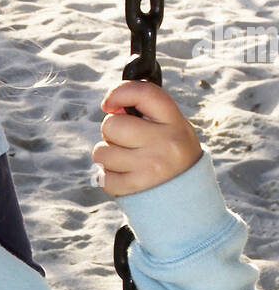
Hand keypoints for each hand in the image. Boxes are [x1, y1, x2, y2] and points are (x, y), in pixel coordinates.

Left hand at [92, 80, 201, 196]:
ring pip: (101, 152)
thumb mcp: (171, 127)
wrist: (189, 197)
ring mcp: (150, 167)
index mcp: (174, 122)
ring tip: (125, 160)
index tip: (109, 103)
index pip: (143, 93)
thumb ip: (145, 111)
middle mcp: (164, 143)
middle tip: (124, 140)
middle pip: (112, 125)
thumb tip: (111, 105)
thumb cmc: (171, 154)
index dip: (119, 92)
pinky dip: (107, 176)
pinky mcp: (135, 188)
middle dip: (110, 131)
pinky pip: (102, 176)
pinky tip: (124, 176)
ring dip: (106, 154)